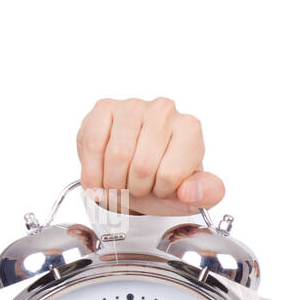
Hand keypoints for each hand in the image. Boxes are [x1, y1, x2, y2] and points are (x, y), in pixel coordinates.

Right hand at [76, 97, 225, 216]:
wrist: (135, 172)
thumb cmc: (164, 180)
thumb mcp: (192, 194)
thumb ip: (206, 194)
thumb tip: (190, 191)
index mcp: (190, 130)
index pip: (171, 174)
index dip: (161, 190)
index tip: (161, 187)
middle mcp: (165, 111)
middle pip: (143, 166)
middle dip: (136, 188)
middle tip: (137, 187)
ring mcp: (133, 106)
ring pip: (117, 156)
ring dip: (114, 181)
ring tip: (120, 181)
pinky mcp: (105, 108)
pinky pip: (94, 145)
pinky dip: (93, 171)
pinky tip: (100, 177)